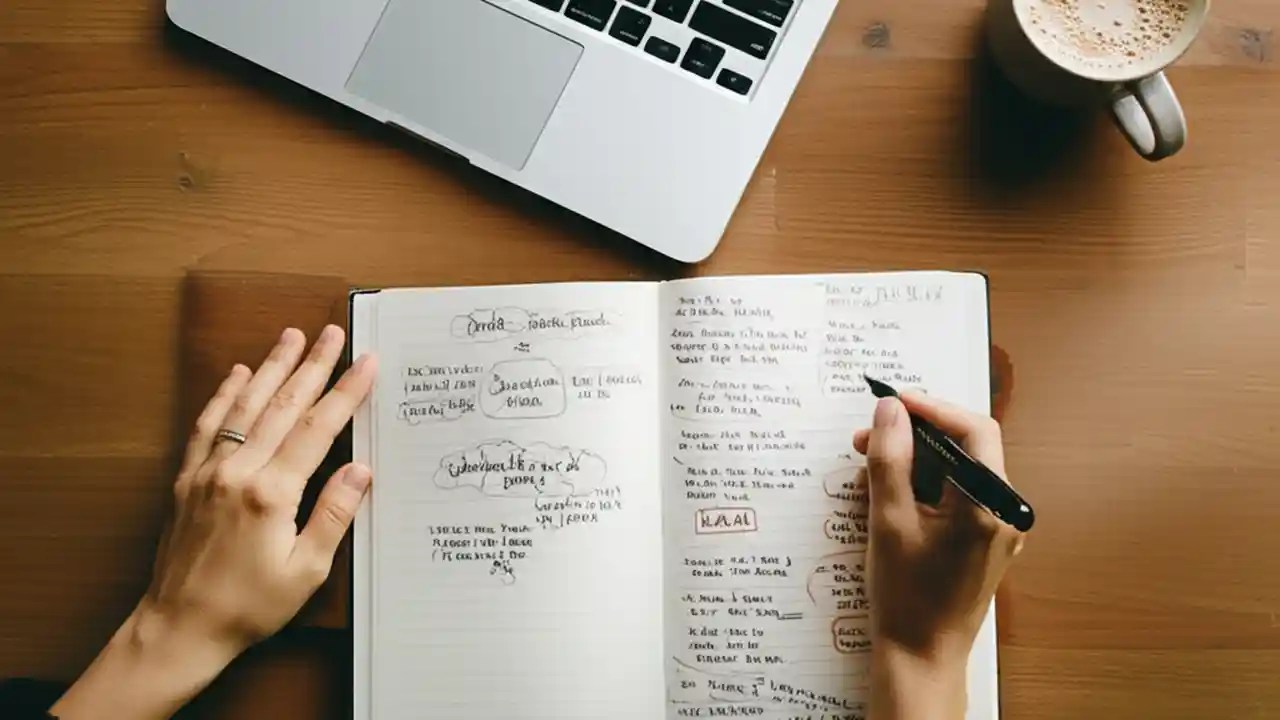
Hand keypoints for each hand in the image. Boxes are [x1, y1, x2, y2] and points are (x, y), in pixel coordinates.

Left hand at [51, 326, 376, 719]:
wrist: (179, 628)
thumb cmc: (249, 608)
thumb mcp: (306, 571)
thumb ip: (334, 515)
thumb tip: (360, 469)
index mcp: (271, 494)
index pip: (318, 429)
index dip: (346, 392)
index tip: (366, 362)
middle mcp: (237, 472)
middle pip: (282, 406)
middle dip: (311, 365)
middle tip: (332, 333)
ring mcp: (207, 472)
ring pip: (244, 406)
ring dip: (270, 368)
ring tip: (290, 336)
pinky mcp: (186, 481)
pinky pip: (206, 426)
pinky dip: (223, 396)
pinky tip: (237, 374)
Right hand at [853, 392, 1024, 719]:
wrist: (921, 657)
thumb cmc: (906, 596)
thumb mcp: (888, 520)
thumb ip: (889, 459)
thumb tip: (890, 410)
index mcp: (989, 504)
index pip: (973, 430)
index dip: (932, 408)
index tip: (893, 402)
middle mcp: (1003, 512)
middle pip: (965, 449)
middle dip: (915, 437)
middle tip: (868, 437)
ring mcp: (996, 529)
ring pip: (957, 473)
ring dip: (915, 462)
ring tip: (870, 466)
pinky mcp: (982, 542)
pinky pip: (956, 497)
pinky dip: (924, 487)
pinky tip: (888, 493)